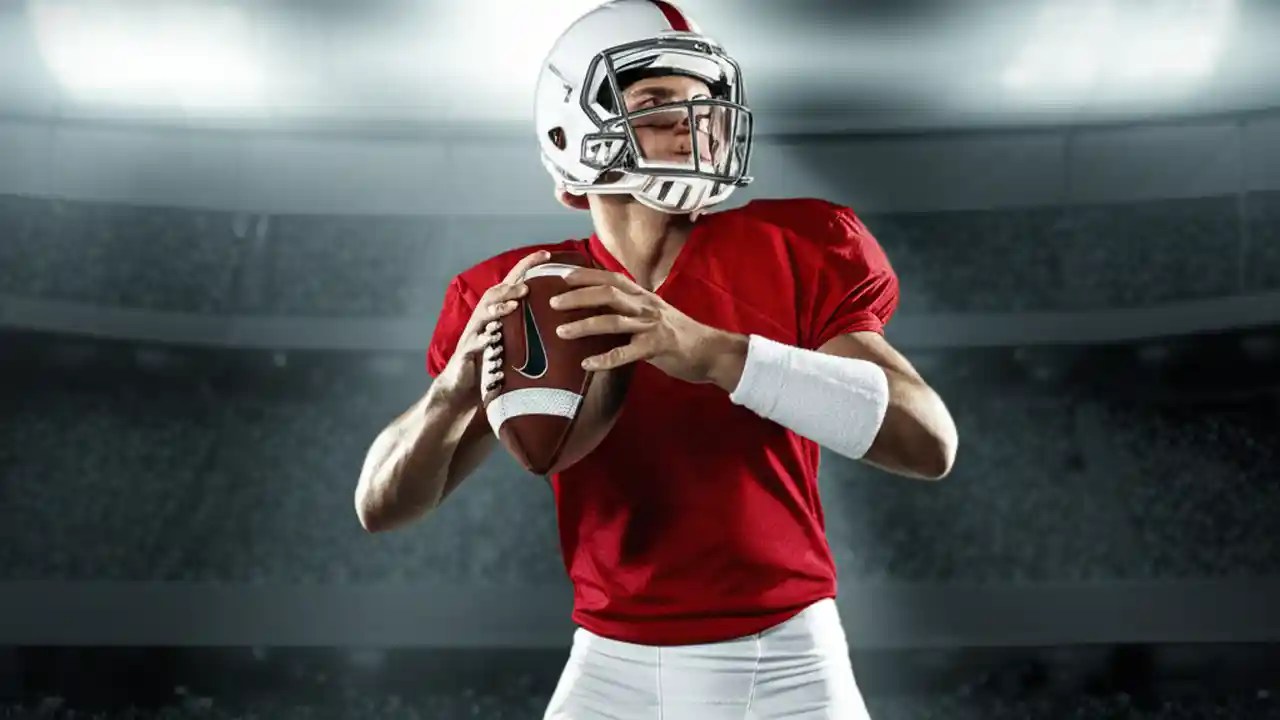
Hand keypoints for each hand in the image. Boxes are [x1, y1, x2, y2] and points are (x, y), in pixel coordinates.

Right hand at [436, 250, 551, 404]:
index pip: (513, 283)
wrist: (463, 388)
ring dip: (498, 306)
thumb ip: (534, 327)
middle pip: (495, 293)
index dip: (528, 266)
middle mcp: (485, 320)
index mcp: (499, 314)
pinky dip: (485, 339)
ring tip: (514, 303)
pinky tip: (494, 336)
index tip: (547, 254)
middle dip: (511, 285)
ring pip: (483, 314)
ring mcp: (474, 335)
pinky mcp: (466, 353)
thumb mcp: (517, 343)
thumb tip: (568, 316)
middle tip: (528, 285)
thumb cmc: (495, 364)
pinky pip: (474, 343)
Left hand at [549, 268, 745, 385]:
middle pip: (607, 294)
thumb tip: (604, 307)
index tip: (562, 276)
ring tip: (561, 331)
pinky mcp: (658, 348)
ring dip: (584, 325)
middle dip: (578, 296)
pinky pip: (626, 353)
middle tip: (552, 302)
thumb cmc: (680, 334)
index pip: (611, 279)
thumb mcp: (655, 313)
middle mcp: (646, 306)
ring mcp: (652, 326)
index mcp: (644, 296)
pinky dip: (605, 359)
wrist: (712, 351)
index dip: (586, 275)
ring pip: (613, 321)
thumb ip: (632, 307)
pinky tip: (587, 364)